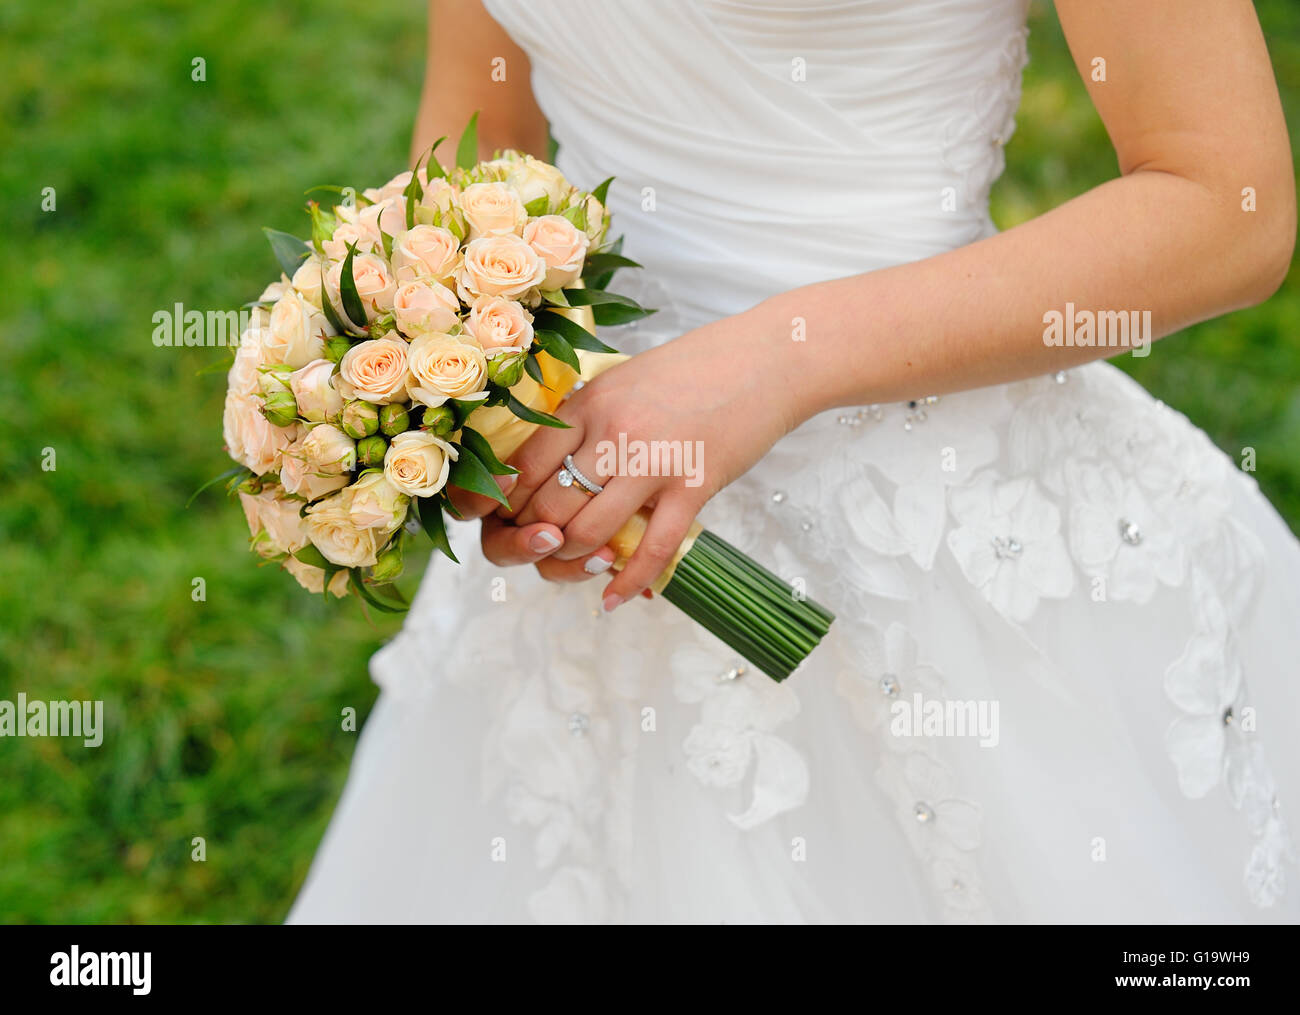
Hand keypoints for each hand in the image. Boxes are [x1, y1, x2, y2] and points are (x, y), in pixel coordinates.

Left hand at [479, 309, 799, 609]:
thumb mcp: (624, 381)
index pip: (521, 467)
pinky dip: (628, 580)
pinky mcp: (694, 486)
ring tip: (576, 569)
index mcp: (587, 403)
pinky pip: (652, 548)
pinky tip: (616, 598)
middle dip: (532, 542)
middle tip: (539, 552)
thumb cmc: (696, 369)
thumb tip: (550, 470)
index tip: (503, 523)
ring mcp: (653, 461)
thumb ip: (587, 420)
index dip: (503, 506)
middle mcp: (612, 432)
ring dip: (572, 564)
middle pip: (547, 506)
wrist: (768, 360)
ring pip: (587, 533)